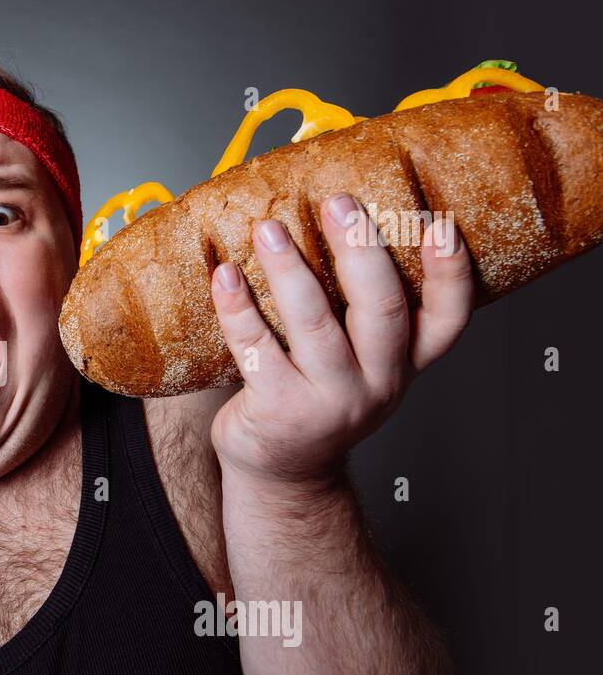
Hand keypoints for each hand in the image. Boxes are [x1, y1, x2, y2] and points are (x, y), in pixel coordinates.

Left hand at [208, 193, 474, 488]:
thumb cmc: (315, 399)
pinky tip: (224, 276)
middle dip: (361, 251)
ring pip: (314, 324)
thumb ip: (358, 312)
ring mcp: (328, 399)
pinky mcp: (279, 409)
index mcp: (404, 363)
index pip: (448, 320)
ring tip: (268, 229)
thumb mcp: (358, 363)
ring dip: (289, 270)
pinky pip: (256, 349)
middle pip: (382, 310)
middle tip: (338, 203)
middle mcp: (376, 382)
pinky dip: (237, 308)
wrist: (281, 471)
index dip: (450, 274)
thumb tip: (330, 221)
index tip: (441, 225)